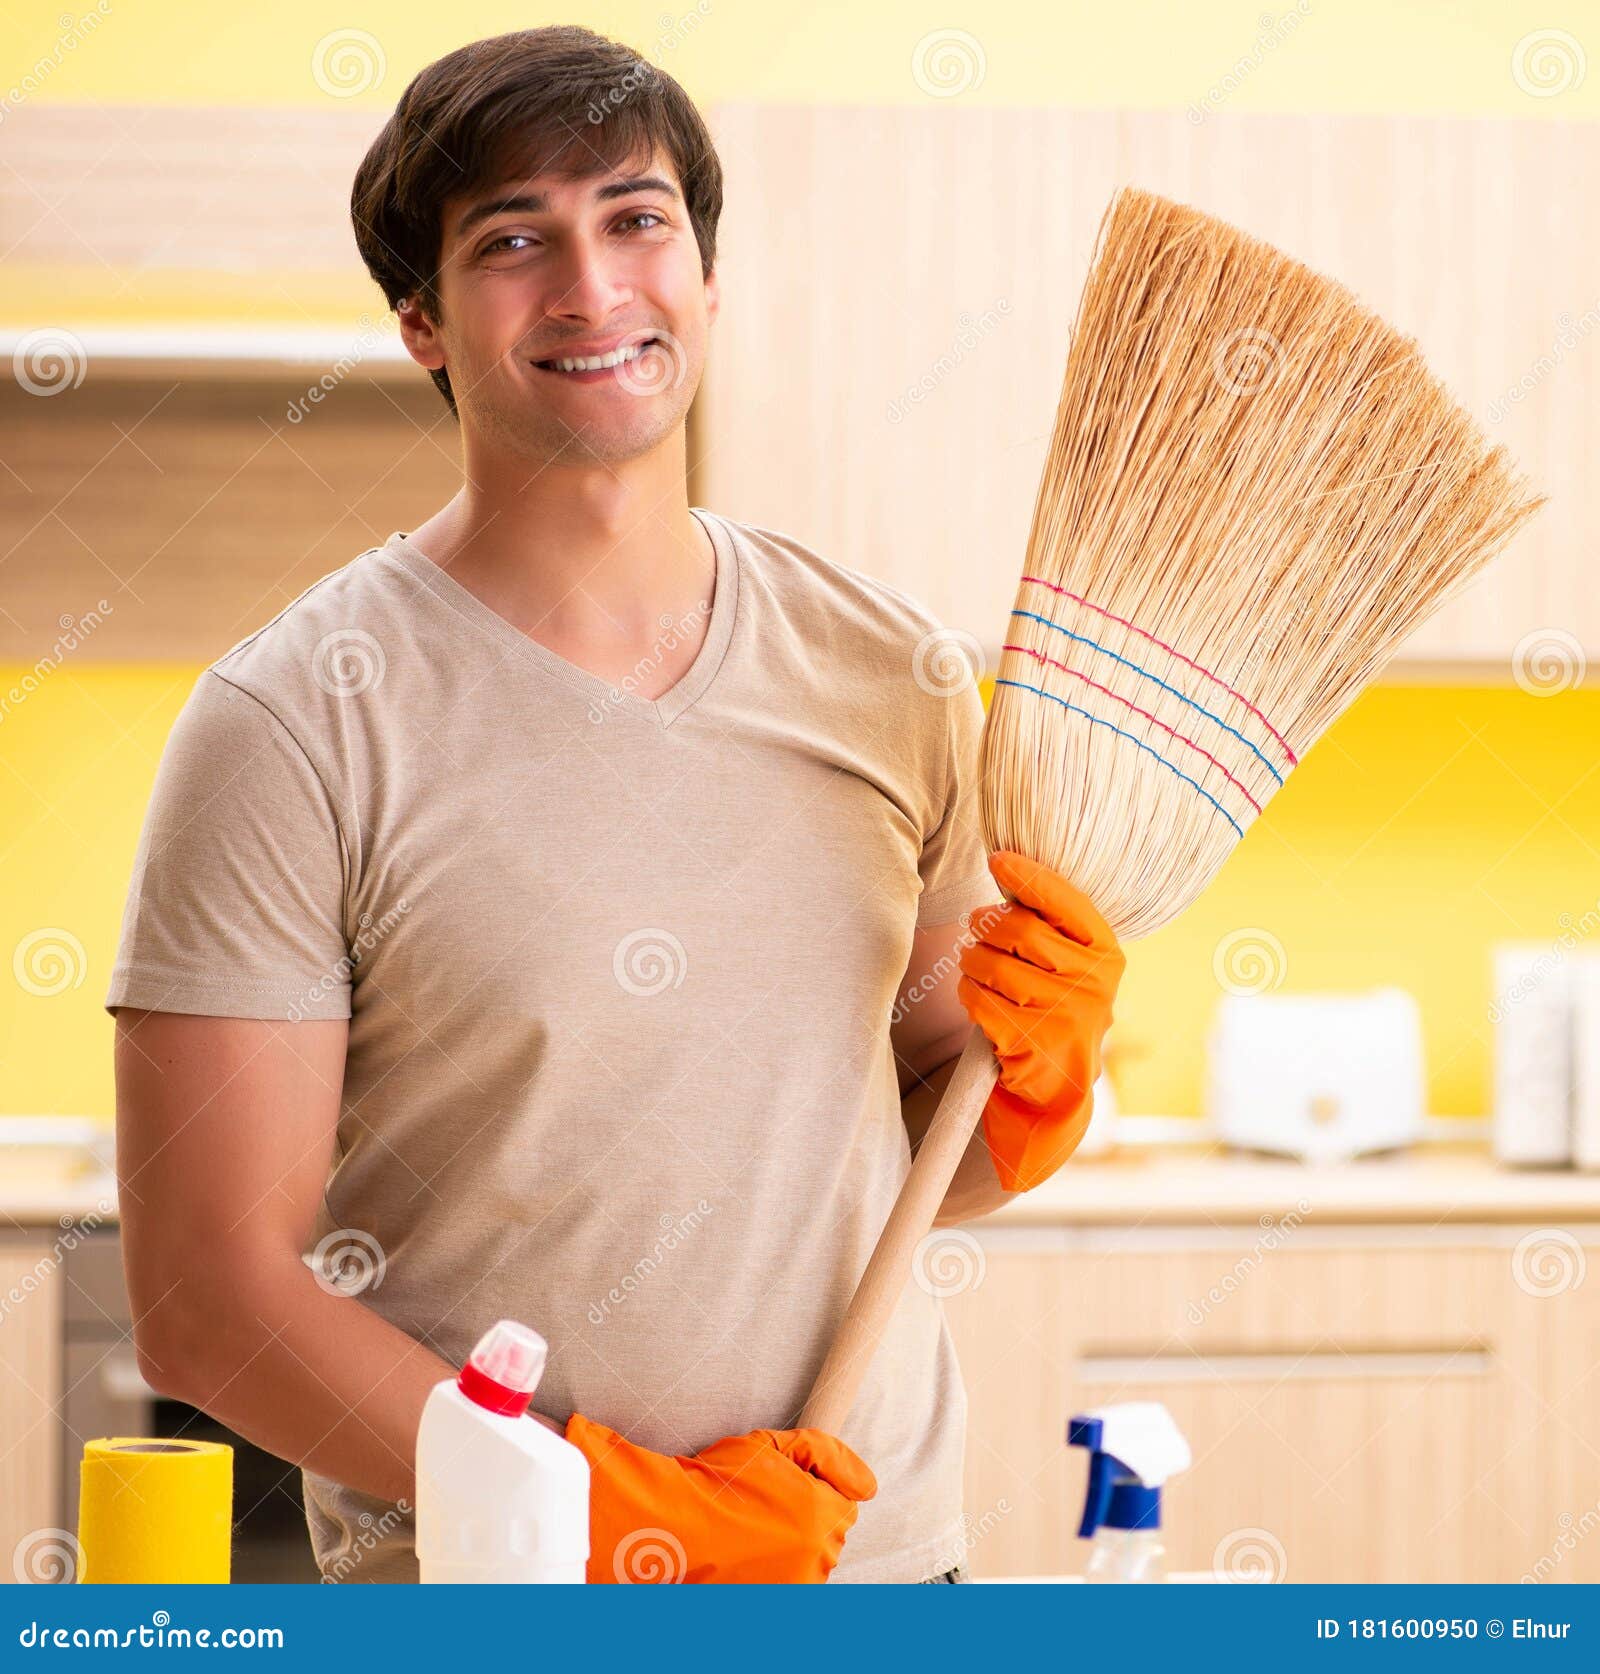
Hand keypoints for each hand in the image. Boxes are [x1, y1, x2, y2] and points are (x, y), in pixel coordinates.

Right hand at [565, 1415, 876, 1583]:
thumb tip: (869, 1485)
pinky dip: (776, 1571)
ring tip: (751, 1532)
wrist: (670, 1527)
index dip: (813, 1487)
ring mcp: (797, 1587)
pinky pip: (792, 1582)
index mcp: (825, 1516)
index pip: (844, 1501)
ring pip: (810, 1561)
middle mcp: (818, 1559)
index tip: (781, 1485)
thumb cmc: (718, 1482)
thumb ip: (829, 1454)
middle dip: (805, 1519)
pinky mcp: (777, 1604)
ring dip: (792, 1548)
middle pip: (829, 1534)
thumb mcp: (773, 1445)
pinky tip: (749, 1556)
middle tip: (762, 1507)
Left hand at [957, 851, 1124, 1191]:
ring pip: (994, 964)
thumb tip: (1006, 867)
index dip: (1027, 876)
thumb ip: (1051, 926)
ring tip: (973, 962)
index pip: (1065, 900)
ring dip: (972, 959)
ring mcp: (1065, 1015)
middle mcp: (1093, 983)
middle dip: (987, 923)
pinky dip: (968, 992)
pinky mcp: (1032, 1042)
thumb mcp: (1071, 967)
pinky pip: (980, 999)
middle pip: (1021, 928)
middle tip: (976, 926)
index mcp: (1106, 954)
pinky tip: (975, 995)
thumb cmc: (1056, 1008)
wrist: (1059, 1086)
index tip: (998, 859)